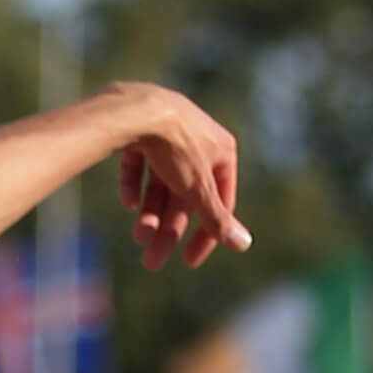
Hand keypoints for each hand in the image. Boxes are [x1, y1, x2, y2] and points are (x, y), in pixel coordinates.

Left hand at [116, 87, 249, 271]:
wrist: (136, 109)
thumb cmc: (175, 146)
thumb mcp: (198, 187)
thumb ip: (216, 217)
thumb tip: (243, 244)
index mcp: (222, 151)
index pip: (220, 201)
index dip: (206, 234)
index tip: (188, 261)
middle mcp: (198, 141)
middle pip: (184, 198)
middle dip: (167, 232)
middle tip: (151, 263)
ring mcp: (168, 134)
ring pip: (160, 185)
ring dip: (149, 215)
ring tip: (137, 237)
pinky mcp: (140, 131)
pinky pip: (139, 165)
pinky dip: (134, 186)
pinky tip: (129, 204)